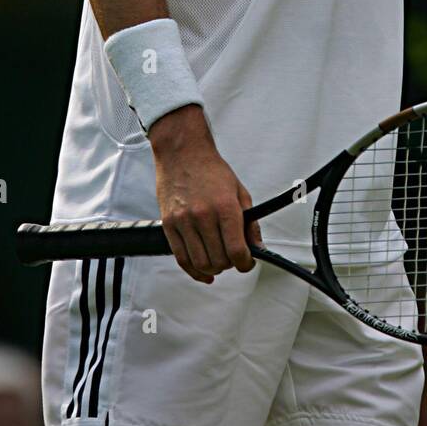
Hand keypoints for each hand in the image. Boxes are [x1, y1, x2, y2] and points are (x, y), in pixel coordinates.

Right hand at [149, 105, 261, 281]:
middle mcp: (203, 216)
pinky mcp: (168, 225)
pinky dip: (194, 271)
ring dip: (214, 269)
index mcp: (224, 207)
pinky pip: (181, 258)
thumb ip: (250, 223)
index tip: (247, 263)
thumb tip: (257, 248)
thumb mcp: (240, 192)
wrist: (182, 153)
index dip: (245, 263)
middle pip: (219, 260)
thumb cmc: (211, 170)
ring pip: (201, 263)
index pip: (236, 250)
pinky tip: (204, 272)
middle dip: (230, 264)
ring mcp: (183, 221)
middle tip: (234, 258)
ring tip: (219, 261)